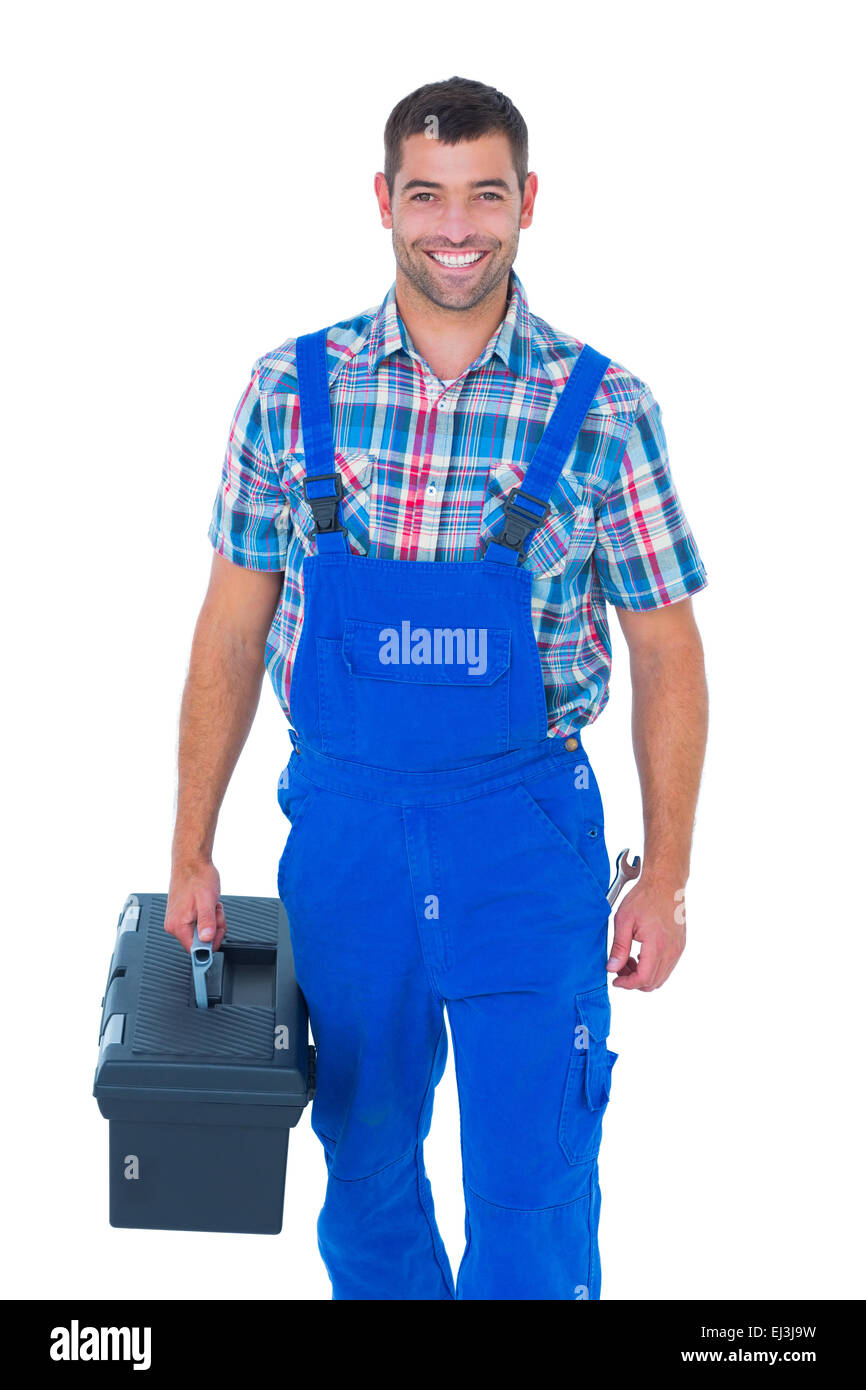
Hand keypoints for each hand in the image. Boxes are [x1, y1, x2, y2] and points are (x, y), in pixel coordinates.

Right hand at [165, 858, 226, 952]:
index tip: (217, 932)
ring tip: (211, 905)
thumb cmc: (198, 877)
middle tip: (215, 912)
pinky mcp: (181, 915)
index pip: (194, 950)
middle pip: (200, 941)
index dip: (210, 943)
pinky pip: (199, 924)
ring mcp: (177, 920)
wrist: (191, 862)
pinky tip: (207, 905)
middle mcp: (174, 925)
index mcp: (177, 925)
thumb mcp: (207, 901)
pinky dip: (207, 916)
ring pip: (201, 932)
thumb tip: (206, 939)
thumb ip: (207, 922)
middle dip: (213, 928)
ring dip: (212, 921)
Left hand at [606, 875, 686, 990]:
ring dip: (644, 975)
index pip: (644, 978)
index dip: (627, 984)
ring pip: (661, 977)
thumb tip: (612, 968)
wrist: (665, 883)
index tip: (615, 980)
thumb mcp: (624, 920)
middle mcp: (671, 950)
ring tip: (629, 959)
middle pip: (653, 982)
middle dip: (633, 981)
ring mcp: (678, 948)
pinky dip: (653, 968)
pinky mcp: (680, 945)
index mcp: (656, 945)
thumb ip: (618, 947)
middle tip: (619, 967)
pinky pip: (667, 967)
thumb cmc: (644, 897)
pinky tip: (641, 953)